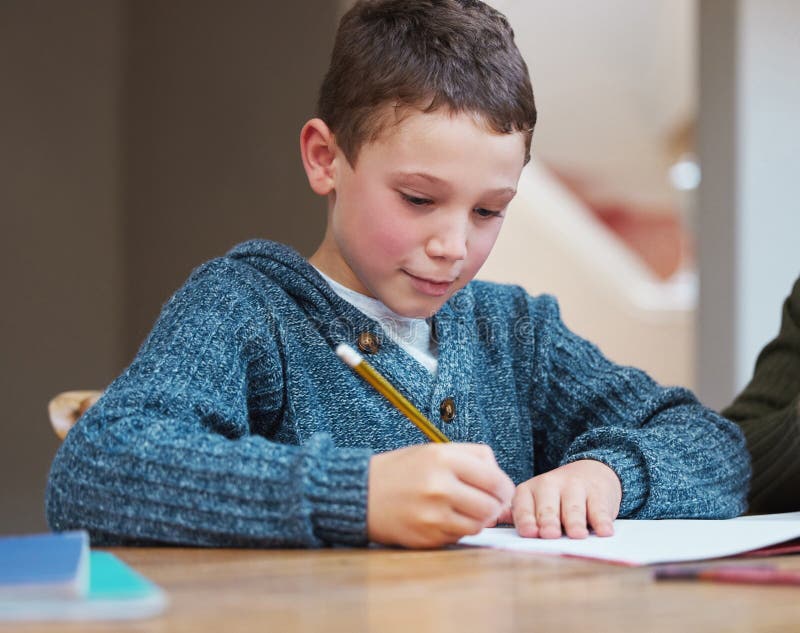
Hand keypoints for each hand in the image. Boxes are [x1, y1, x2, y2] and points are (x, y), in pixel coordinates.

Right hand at [367, 443, 514, 548]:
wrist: (361, 492)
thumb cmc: (401, 470)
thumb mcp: (434, 450)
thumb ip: (472, 458)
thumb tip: (501, 482)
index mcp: (443, 458)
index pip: (494, 479)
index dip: (504, 488)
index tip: (501, 490)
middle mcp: (439, 486)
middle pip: (490, 505)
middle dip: (495, 506)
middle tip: (490, 504)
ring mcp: (432, 514)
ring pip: (478, 524)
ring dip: (480, 519)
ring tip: (468, 510)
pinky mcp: (426, 536)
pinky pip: (459, 536)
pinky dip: (461, 529)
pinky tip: (449, 518)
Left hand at [496, 460, 621, 538]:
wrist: (592, 471)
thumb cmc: (556, 496)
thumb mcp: (534, 501)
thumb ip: (516, 514)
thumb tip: (486, 523)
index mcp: (529, 490)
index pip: (523, 506)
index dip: (526, 519)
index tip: (530, 533)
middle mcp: (550, 485)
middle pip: (548, 506)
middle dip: (548, 521)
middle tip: (550, 534)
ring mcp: (575, 486)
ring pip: (573, 506)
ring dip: (574, 521)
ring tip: (577, 535)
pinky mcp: (598, 491)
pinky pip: (599, 507)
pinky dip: (602, 520)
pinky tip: (604, 531)